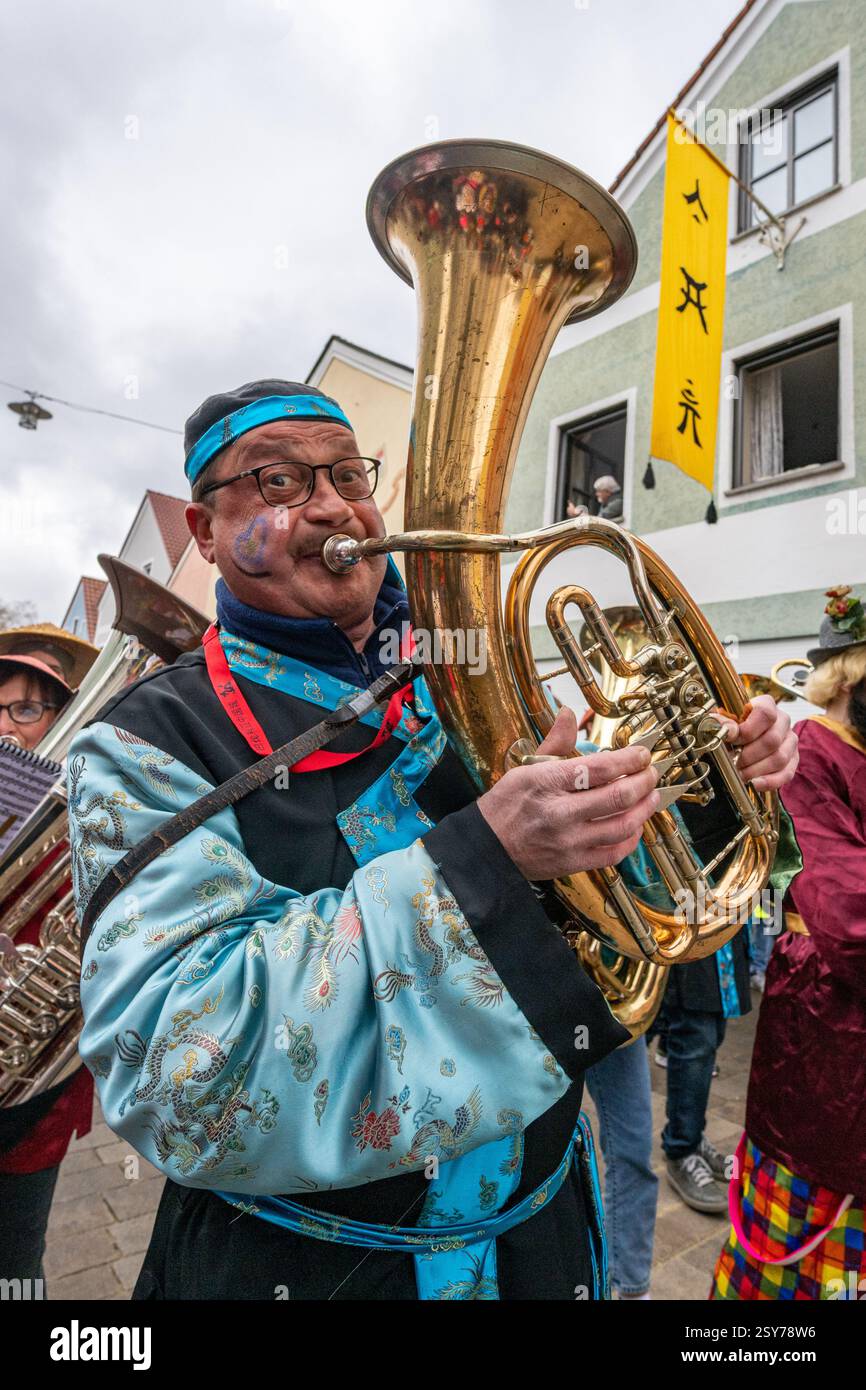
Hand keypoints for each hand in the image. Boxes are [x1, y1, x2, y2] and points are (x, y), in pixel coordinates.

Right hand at [477, 706, 659, 880]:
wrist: (486, 848)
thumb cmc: (506, 805)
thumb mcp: (525, 768)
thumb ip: (555, 744)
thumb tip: (569, 714)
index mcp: (547, 782)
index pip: (600, 768)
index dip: (630, 759)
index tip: (642, 754)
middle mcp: (560, 812)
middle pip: (618, 796)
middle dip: (644, 781)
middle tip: (652, 773)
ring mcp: (569, 841)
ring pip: (623, 825)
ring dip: (645, 809)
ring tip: (651, 796)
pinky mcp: (573, 863)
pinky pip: (614, 852)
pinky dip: (632, 838)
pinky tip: (635, 825)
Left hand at [715, 693, 798, 790]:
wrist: (743, 735)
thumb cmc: (734, 725)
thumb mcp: (725, 718)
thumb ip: (723, 721)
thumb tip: (723, 728)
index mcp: (767, 705)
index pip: (765, 714)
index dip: (748, 729)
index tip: (731, 739)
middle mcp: (782, 721)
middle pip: (772, 740)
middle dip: (748, 755)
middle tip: (733, 761)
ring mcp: (790, 741)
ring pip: (779, 758)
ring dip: (756, 770)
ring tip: (740, 773)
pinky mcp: (792, 760)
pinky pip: (786, 773)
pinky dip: (769, 781)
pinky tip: (754, 783)